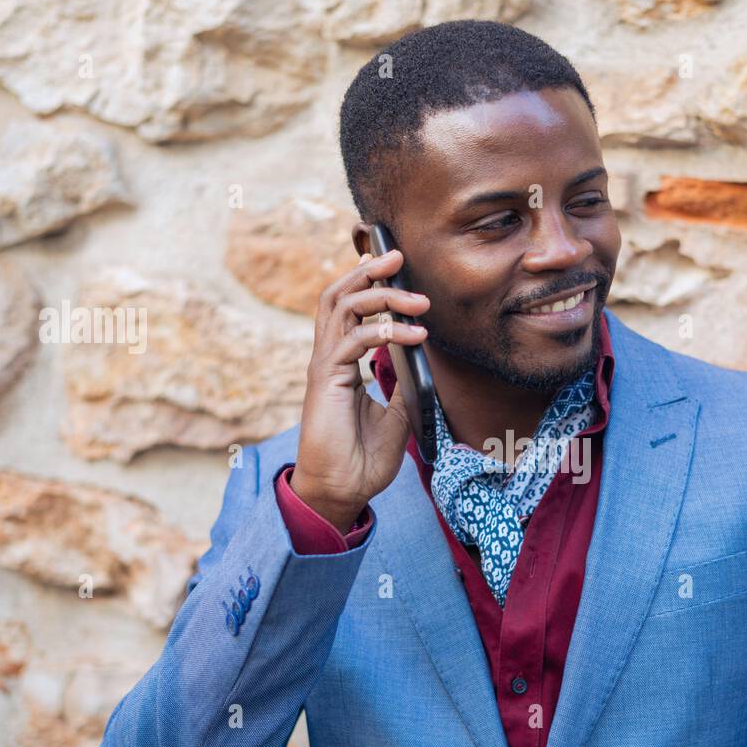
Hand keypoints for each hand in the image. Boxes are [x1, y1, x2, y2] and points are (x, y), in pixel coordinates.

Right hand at [290, 248, 429, 530]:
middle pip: (339, 294)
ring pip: (342, 307)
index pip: (350, 308)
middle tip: (400, 256)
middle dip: (368, 270)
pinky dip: (386, 331)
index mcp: (341, 361)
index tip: (399, 268)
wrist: (343, 491)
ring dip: (381, 294)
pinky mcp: (326, 380)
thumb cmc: (363, 458)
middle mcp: (329, 357)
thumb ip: (403, 383)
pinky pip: (354, 340)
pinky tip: (415, 336)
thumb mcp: (397, 414)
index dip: (369, 282)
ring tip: (417, 299)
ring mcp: (325, 366)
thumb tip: (421, 359)